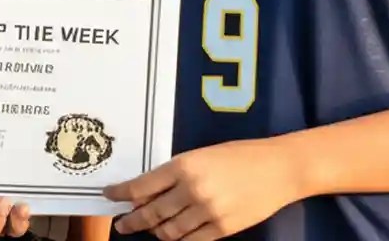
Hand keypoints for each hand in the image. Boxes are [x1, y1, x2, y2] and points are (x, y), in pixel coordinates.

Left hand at [104, 139, 303, 240]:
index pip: (142, 186)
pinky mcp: (222, 229)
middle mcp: (192, 190)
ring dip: (155, 232)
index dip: (121, 193)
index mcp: (184, 165)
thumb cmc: (240, 155)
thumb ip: (177, 173)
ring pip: (168, 232)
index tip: (109, 195)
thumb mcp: (202, 155)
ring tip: (149, 229)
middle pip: (150, 213)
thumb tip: (149, 191)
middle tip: (122, 224)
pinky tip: (173, 236)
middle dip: (132, 221)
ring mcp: (207, 212)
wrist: (279, 168)